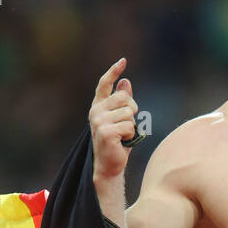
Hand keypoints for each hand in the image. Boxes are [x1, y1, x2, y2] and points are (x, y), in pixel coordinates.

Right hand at [89, 58, 138, 179]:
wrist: (109, 166)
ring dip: (132, 126)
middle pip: (125, 98)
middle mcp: (96, 111)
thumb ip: (123, 102)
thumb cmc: (117, 143)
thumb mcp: (121, 120)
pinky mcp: (106, 132)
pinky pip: (129, 127)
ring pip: (129, 114)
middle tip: (126, 126)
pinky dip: (131, 136)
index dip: (114, 72)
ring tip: (123, 136)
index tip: (123, 61)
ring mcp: (99, 122)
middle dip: (132, 111)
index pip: (105, 84)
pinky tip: (122, 142)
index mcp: (98, 106)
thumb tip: (125, 82)